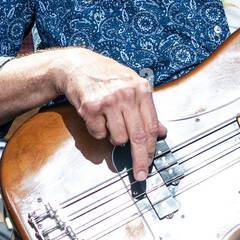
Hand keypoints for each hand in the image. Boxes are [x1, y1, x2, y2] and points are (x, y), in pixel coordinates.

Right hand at [49, 49, 166, 180]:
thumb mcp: (132, 87)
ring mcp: (109, 101)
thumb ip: (147, 110)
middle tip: (140, 174)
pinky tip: (96, 117)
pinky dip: (98, 131)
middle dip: (139, 159)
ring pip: (118, 138)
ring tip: (109, 122)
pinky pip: (98, 134)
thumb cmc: (106, 77)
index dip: (151, 148)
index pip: (152, 126)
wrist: (77, 65)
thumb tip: (162, 132)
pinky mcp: (91, 108)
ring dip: (114, 138)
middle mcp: (127, 95)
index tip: (150, 163)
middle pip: (138, 136)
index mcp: (141, 89)